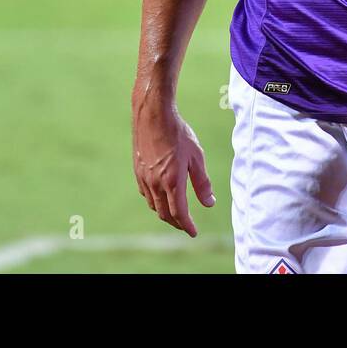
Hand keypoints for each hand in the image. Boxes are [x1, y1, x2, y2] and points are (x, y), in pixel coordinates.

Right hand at [132, 103, 215, 235]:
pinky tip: (160, 196)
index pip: (179, 213)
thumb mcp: (196, 157)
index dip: (187, 226)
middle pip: (165, 213)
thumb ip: (202, 183)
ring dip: (164, 213)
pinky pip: (146, 193)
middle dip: (176, 223)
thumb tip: (209, 203)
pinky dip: (154, 201)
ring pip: (154, 205)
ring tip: (175, 214)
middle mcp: (155, 183)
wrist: (153, 115)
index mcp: (172, 182)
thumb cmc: (178, 133)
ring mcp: (144, 178)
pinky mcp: (137, 170)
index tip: (194, 232)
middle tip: (186, 225)